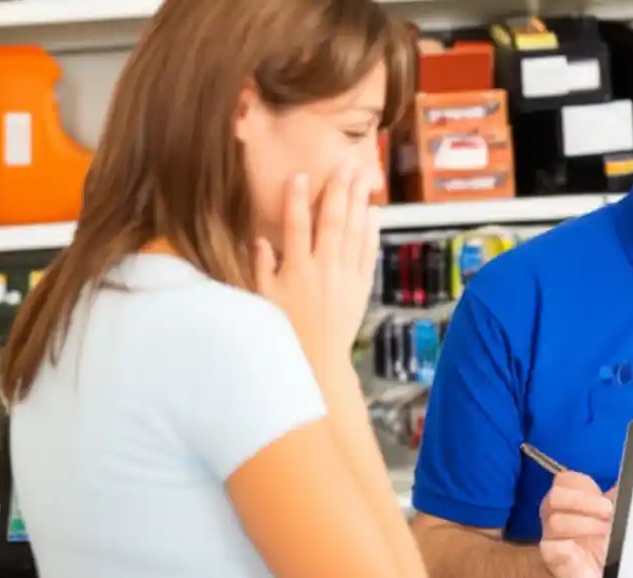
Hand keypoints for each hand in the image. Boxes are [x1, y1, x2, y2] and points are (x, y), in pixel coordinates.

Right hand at [254, 164, 378, 374]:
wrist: (319, 359)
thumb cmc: (286, 328)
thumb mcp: (264, 300)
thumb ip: (261, 267)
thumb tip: (259, 238)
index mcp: (296, 271)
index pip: (296, 227)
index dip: (296, 199)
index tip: (299, 174)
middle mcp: (324, 270)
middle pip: (333, 222)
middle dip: (338, 190)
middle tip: (345, 164)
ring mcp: (346, 277)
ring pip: (354, 232)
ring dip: (358, 202)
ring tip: (363, 176)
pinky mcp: (361, 286)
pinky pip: (368, 253)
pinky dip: (372, 231)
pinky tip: (373, 211)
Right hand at [538, 471, 616, 577]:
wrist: (598, 576)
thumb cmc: (605, 546)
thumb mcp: (618, 520)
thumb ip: (621, 500)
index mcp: (572, 500)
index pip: (565, 480)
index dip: (584, 487)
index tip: (608, 500)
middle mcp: (558, 514)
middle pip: (555, 496)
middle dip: (583, 501)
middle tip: (608, 511)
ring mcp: (553, 536)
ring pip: (555, 522)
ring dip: (584, 525)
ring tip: (605, 532)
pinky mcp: (552, 558)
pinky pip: (551, 548)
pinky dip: (569, 548)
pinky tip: (584, 552)